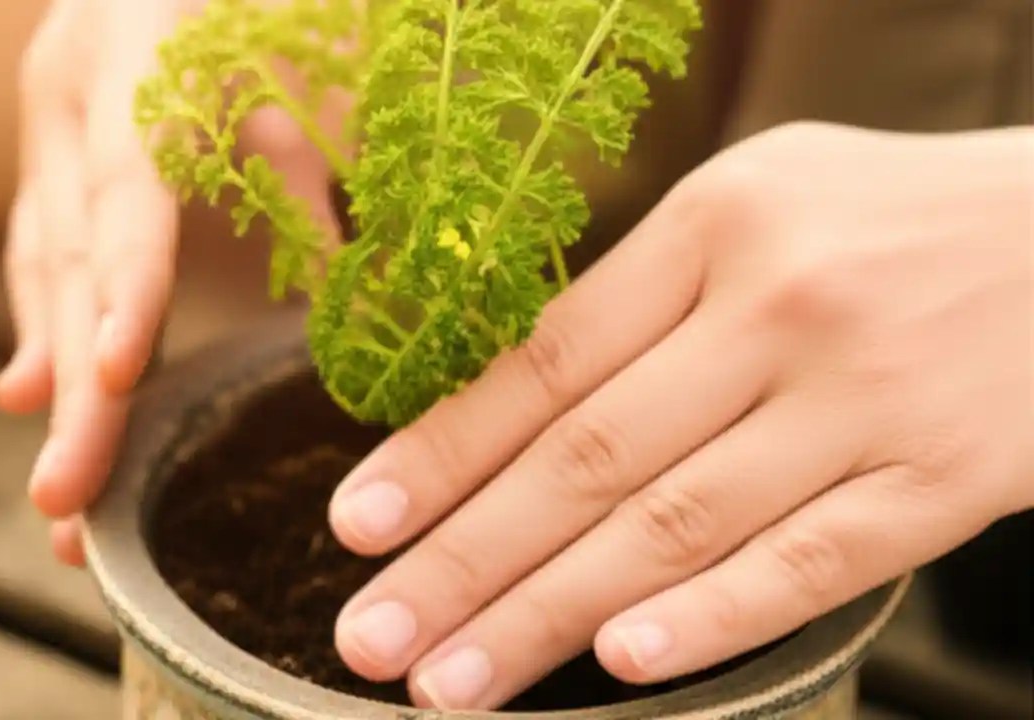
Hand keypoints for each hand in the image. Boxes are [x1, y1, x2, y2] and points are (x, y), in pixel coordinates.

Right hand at [0, 0, 342, 564]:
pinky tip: (33, 398)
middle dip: (74, 386)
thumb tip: (337, 279)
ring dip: (55, 383)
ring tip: (63, 494)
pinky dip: (49, 329)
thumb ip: (301, 157)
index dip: (126, 283)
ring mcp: (48, 127)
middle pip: (70, 256)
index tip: (122, 375)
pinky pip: (44, 253)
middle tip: (68, 501)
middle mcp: (67, 94)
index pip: (126, 186)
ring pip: (45, 269)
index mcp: (134, 52)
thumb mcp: (297, 51)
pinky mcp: (51, 156)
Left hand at [328, 122, 1033, 708]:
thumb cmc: (887, 221)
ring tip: (452, 680)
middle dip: (464, 561)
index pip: (546, 361)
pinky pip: (814, 562)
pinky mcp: (946, 479)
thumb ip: (641, 300)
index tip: (359, 524)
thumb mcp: (755, 206)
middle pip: (589, 459)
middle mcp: (779, 310)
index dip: (443, 451)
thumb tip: (508, 408)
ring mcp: (865, 399)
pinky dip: (715, 616)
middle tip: (369, 638)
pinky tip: (627, 664)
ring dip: (549, 614)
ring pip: (677, 527)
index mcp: (714, 227)